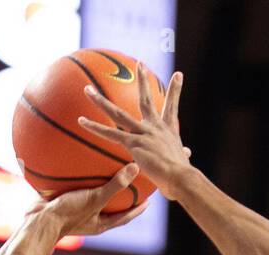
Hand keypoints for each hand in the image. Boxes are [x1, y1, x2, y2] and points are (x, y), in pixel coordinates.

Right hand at [25, 163, 150, 236]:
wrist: (38, 220)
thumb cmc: (69, 213)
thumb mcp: (95, 198)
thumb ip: (115, 185)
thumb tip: (135, 169)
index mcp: (101, 223)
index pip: (126, 216)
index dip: (138, 209)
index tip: (148, 201)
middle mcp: (90, 219)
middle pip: (111, 208)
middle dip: (120, 198)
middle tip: (131, 187)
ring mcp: (76, 211)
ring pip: (91, 198)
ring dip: (98, 187)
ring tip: (104, 172)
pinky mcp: (62, 202)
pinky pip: (74, 189)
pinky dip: (77, 179)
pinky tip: (76, 165)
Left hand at [79, 65, 192, 201]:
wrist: (180, 177)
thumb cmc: (182, 174)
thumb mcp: (183, 160)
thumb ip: (182, 154)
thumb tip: (187, 153)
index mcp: (168, 130)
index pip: (172, 106)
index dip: (176, 89)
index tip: (178, 74)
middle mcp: (155, 127)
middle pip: (146, 100)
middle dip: (143, 81)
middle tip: (140, 64)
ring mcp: (143, 133)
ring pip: (117, 114)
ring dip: (100, 101)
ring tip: (87, 89)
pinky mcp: (134, 144)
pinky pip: (110, 135)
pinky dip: (95, 128)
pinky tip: (81, 122)